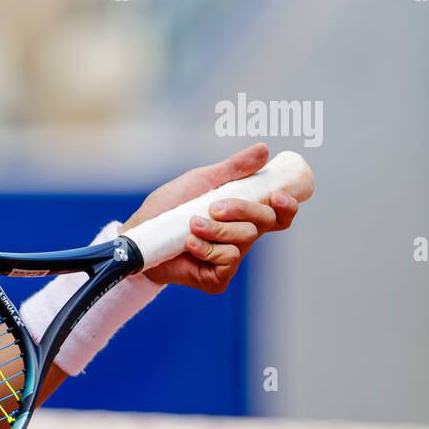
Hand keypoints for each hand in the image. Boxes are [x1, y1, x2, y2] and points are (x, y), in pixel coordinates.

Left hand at [122, 143, 300, 291]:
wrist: (141, 233)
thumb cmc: (170, 206)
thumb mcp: (202, 181)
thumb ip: (233, 168)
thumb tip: (264, 150)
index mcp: (244, 214)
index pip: (279, 213)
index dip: (286, 206)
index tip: (277, 196)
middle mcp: (242, 237)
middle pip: (264, 222)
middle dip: (241, 210)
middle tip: (213, 207)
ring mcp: (231, 259)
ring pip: (245, 240)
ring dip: (217, 230)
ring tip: (192, 224)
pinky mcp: (217, 278)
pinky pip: (227, 261)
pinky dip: (207, 249)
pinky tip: (189, 244)